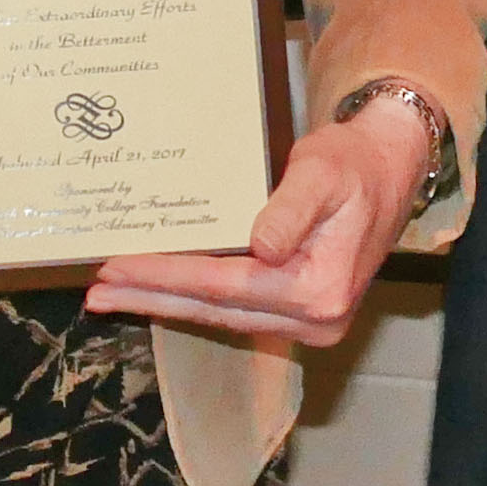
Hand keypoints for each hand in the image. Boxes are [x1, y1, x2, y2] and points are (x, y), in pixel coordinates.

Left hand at [84, 93, 430, 345]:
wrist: (389, 169)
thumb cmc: (353, 163)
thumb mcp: (322, 173)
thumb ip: (290, 210)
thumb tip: (262, 248)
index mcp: (318, 290)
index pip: (223, 286)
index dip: (165, 277)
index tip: (116, 268)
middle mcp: (315, 320)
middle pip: (214, 309)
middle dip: (152, 298)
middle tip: (97, 293)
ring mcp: (308, 323)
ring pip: (219, 314)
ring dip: (165, 303)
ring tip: (113, 295)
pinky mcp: (298, 314)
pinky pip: (234, 308)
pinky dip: (193, 298)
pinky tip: (158, 290)